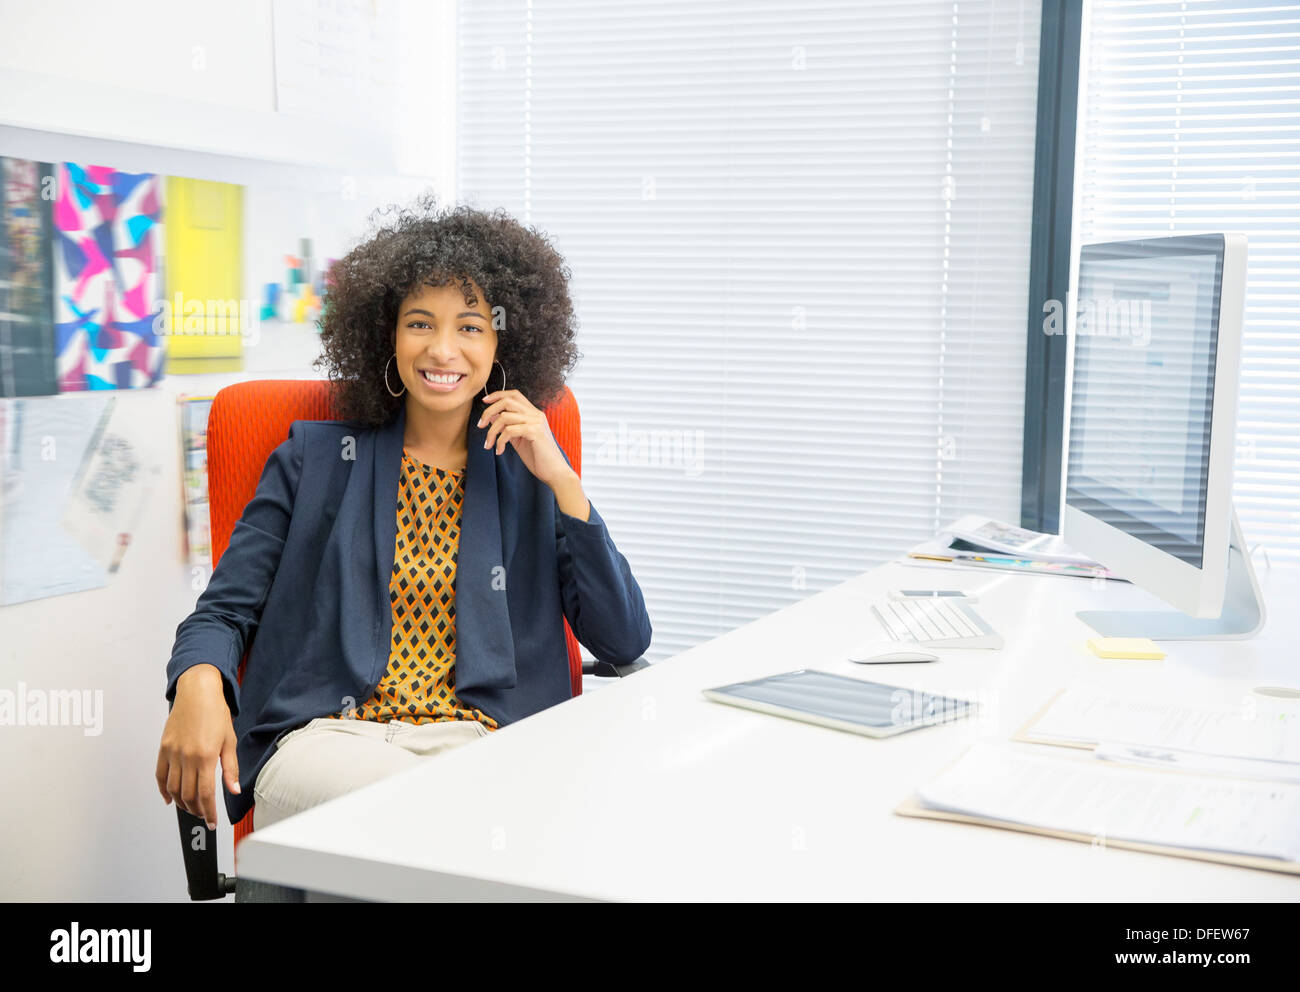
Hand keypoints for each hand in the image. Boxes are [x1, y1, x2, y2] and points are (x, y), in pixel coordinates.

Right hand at [155, 665, 239, 829]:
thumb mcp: (229, 740)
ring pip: (173, 789)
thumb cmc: (215, 712)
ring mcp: (172, 753)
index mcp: (205, 756)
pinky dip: (164, 790)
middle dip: (197, 810)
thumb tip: (233, 789)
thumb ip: (230, 768)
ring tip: (191, 808)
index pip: (205, 794)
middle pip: (188, 795)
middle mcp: (186, 757)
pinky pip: (160, 775)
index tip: (212, 822)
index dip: (209, 812)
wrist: (197, 692)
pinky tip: (170, 799)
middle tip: (204, 816)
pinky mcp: (163, 749)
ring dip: (181, 803)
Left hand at [478, 389, 573, 487]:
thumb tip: (490, 416)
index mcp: (533, 414)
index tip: (484, 402)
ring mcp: (536, 422)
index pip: (514, 395)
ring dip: (491, 432)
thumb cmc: (538, 457)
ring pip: (504, 417)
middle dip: (488, 411)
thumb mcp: (518, 439)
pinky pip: (509, 430)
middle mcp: (536, 414)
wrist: (555, 472)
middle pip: (507, 401)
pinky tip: (499, 451)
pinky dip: (500, 441)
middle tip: (479, 425)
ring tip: (489, 445)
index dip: (498, 395)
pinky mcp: (535, 432)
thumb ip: (507, 426)